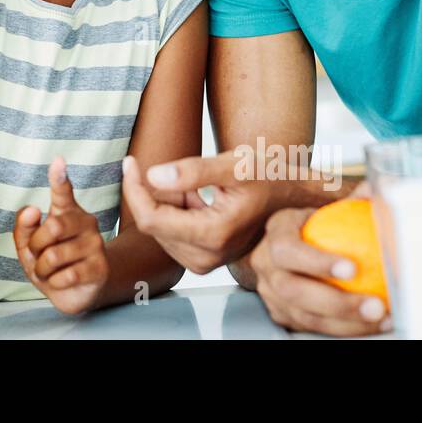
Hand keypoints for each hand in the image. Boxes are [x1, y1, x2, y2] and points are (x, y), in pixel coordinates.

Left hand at [13, 157, 108, 314]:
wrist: (74, 293)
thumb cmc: (50, 264)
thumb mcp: (29, 246)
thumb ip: (24, 228)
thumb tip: (31, 210)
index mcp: (66, 211)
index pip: (63, 192)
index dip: (59, 178)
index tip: (58, 160)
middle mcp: (85, 222)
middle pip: (53, 226)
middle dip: (35, 246)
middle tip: (36, 256)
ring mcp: (95, 244)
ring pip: (55, 255)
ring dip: (42, 270)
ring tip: (47, 272)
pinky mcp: (99, 267)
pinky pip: (67, 275)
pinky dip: (55, 282)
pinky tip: (61, 281)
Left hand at [121, 152, 274, 274]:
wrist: (291, 197)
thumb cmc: (267, 176)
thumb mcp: (234, 164)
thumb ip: (193, 171)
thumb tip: (152, 177)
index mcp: (213, 234)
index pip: (150, 219)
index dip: (134, 188)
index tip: (130, 161)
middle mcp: (207, 257)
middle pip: (152, 223)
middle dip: (154, 193)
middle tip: (179, 169)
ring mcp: (205, 261)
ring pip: (159, 229)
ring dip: (168, 202)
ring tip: (199, 187)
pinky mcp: (203, 258)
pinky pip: (171, 233)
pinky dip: (176, 211)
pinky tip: (200, 200)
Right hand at [248, 206, 389, 335]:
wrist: (288, 244)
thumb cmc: (312, 223)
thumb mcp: (325, 205)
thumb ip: (349, 199)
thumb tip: (374, 192)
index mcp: (276, 232)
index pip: (288, 249)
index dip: (316, 261)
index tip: (352, 267)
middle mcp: (266, 263)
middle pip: (292, 290)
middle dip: (337, 303)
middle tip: (374, 305)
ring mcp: (271, 291)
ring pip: (303, 316)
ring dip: (346, 323)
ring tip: (380, 318)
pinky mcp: (282, 313)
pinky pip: (311, 327)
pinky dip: (343, 329)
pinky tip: (371, 325)